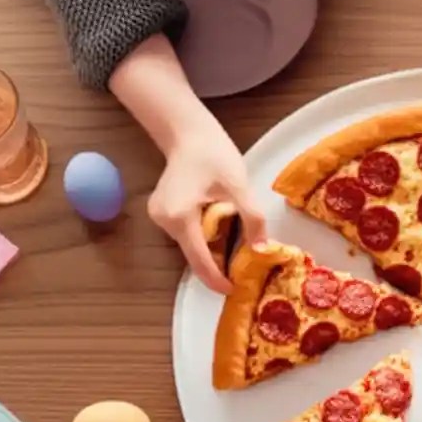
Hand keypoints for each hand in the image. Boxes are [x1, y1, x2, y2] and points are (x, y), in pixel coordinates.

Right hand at [147, 126, 266, 293]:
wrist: (188, 132)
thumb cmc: (213, 153)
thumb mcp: (239, 186)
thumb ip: (252, 219)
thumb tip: (262, 249)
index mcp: (179, 215)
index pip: (199, 259)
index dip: (217, 278)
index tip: (233, 289)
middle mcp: (163, 220)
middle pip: (194, 254)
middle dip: (218, 264)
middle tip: (243, 270)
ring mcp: (159, 217)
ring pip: (191, 245)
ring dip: (212, 248)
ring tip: (236, 246)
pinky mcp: (162, 213)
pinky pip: (187, 234)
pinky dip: (204, 236)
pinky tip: (221, 228)